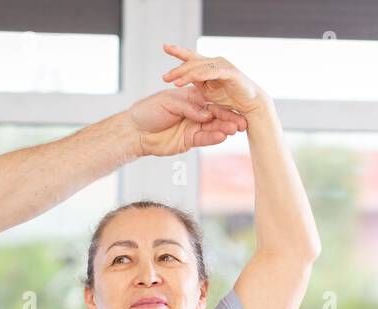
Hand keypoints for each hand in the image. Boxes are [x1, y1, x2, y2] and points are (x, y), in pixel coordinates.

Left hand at [127, 87, 247, 157]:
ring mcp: (192, 127)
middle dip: (228, 118)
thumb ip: (188, 107)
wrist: (135, 131)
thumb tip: (206, 114)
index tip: (234, 106)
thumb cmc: (147, 111)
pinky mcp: (188, 141)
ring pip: (212, 128)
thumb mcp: (168, 102)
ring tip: (235, 130)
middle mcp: (194, 112)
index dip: (221, 103)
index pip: (209, 100)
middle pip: (215, 115)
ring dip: (224, 128)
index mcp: (190, 98)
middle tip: (242, 122)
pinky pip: (203, 139)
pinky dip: (213, 138)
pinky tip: (223, 136)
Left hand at [160, 44, 265, 115]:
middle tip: (164, 77)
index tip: (165, 47)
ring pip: (199, 67)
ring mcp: (222, 66)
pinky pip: (209, 73)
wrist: (250, 106)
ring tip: (172, 82)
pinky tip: (186, 81)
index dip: (178, 51)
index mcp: (209, 67)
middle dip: (177, 69)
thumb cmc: (230, 100)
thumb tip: (180, 80)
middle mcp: (215, 63)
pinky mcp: (228, 72)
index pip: (191, 57)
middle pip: (192, 62)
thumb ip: (196, 84)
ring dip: (184, 74)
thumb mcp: (207, 92)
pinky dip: (197, 76)